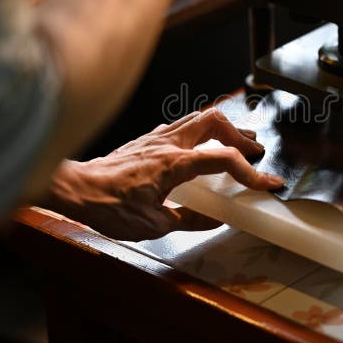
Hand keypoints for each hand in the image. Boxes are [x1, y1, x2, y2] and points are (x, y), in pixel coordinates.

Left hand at [43, 108, 282, 240]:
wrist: (74, 190)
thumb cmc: (108, 207)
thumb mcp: (155, 225)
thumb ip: (190, 220)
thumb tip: (215, 219)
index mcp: (175, 163)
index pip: (224, 159)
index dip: (252, 172)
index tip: (268, 183)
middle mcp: (169, 143)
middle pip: (216, 120)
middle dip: (241, 135)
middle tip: (254, 152)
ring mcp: (157, 137)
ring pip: (199, 117)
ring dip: (223, 128)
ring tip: (238, 143)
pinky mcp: (147, 139)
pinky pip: (182, 124)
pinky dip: (201, 130)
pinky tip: (202, 145)